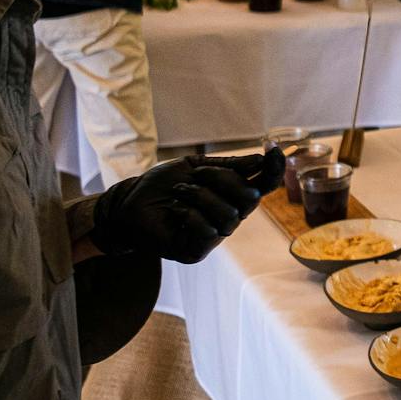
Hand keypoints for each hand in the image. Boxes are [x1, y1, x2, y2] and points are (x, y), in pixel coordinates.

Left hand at [91, 150, 281, 263]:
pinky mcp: (196, 251)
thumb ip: (228, 166)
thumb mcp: (195, 166)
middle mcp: (228, 216)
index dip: (274, 169)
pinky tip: (175, 212)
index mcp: (231, 195)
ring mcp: (214, 236)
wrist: (126, 205)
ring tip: (179, 192)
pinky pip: (209, 232)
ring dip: (201, 196)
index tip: (274, 148)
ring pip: (229, 215)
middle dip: (222, 180)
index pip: (263, 185)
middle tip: (196, 175)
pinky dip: (190, 215)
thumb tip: (260, 160)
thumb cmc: (160, 186)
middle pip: (250, 198)